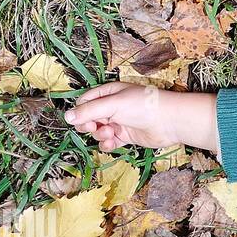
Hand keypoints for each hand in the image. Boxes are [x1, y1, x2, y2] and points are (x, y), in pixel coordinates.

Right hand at [64, 83, 219, 154]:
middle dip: (89, 125)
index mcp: (109, 93)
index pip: (84, 102)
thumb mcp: (114, 104)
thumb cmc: (144, 106)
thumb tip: (66, 117)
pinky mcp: (126, 135)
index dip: (80, 112)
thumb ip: (89, 111)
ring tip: (112, 134)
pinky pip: (109, 142)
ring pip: (98, 131)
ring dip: (100, 135)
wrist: (171, 121)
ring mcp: (119, 121)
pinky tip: (113, 143)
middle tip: (95, 128)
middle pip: (88, 118)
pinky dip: (108, 144)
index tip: (83, 120)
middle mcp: (113, 106)